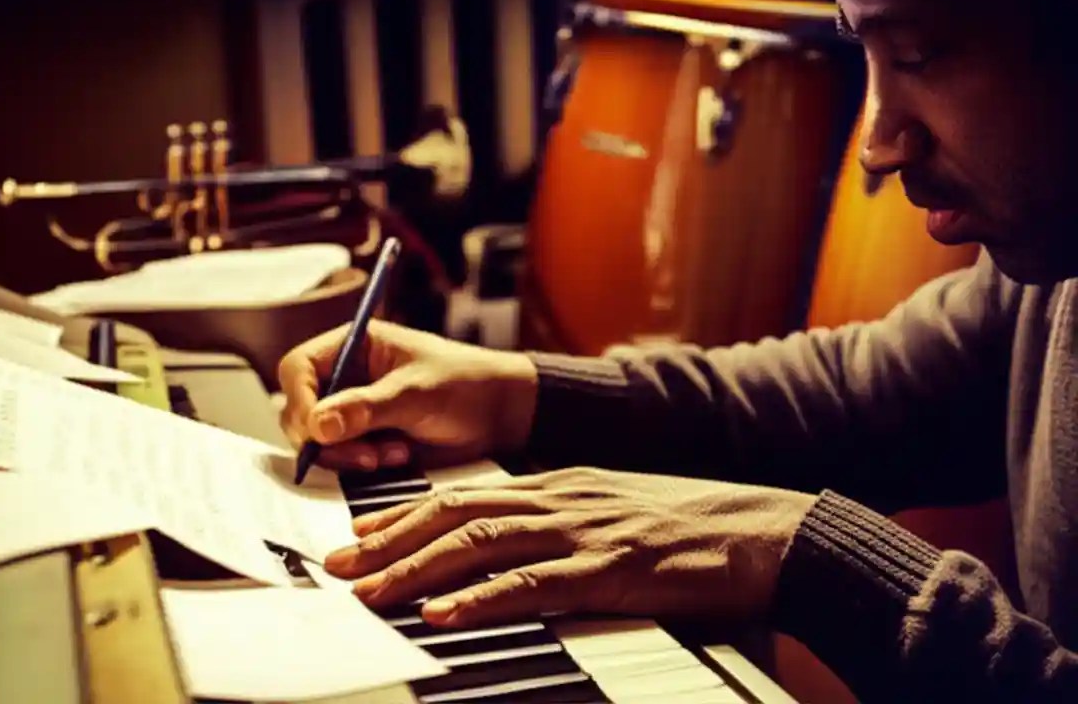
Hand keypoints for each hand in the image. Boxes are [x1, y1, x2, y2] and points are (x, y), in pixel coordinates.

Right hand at [277, 320, 537, 471]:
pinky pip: (340, 461)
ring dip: (348, 456)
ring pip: (318, 442)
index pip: (298, 369)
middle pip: (299, 411)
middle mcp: (344, 377)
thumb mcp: (415, 392)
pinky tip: (399, 458)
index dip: (300, 400)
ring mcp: (351, 412)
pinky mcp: (363, 442)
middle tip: (366, 456)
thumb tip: (318, 424)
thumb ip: (366, 408)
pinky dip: (361, 467)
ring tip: (394, 454)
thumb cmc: (464, 386)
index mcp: (352, 346)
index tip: (319, 429)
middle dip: (327, 439)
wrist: (500, 416)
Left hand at [322, 467, 816, 627]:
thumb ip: (559, 522)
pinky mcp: (606, 571)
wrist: (760, 531)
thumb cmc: (688, 528)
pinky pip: (529, 585)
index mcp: (557, 485)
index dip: (404, 513)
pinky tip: (443, 617)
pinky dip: (479, 601)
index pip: (463, 493)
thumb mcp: (611, 510)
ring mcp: (580, 532)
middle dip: (390, 541)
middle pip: (454, 513)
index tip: (362, 533)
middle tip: (340, 565)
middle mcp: (557, 499)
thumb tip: (512, 548)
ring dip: (416, 570)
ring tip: (370, 592)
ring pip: (478, 544)